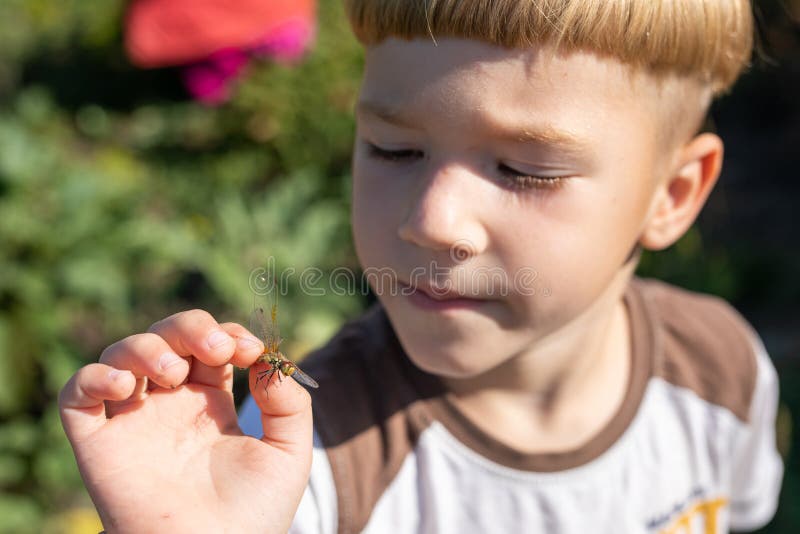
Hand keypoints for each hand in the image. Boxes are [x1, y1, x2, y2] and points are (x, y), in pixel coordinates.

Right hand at [59, 310, 312, 532]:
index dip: (229, 334)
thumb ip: (287, 402)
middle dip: (190, 327)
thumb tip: (266, 361)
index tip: (250, 350)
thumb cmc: (255, 513)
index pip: (211, 344)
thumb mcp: (288, 451)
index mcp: (211, 403)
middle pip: (167, 337)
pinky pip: (76, 395)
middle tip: (216, 349)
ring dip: (147, 347)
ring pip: (121, 354)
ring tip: (174, 374)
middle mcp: (170, 406)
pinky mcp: (99, 444)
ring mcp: (134, 421)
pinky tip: (125, 386)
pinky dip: (93, 376)